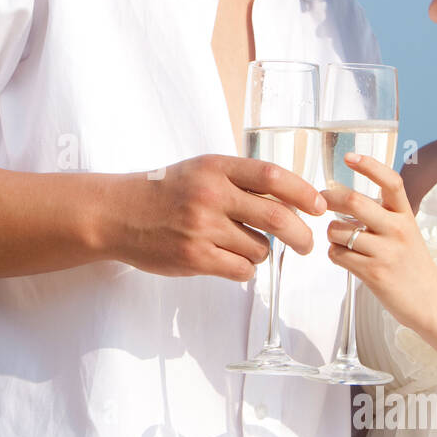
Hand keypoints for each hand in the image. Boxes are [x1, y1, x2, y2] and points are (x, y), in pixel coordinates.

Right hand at [104, 154, 327, 281]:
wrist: (117, 214)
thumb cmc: (164, 192)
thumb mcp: (201, 170)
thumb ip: (239, 179)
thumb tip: (290, 197)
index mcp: (216, 167)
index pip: (272, 175)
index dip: (303, 192)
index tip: (319, 206)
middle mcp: (210, 195)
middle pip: (276, 216)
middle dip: (301, 234)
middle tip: (307, 244)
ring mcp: (202, 227)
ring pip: (259, 247)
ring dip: (261, 252)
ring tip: (243, 247)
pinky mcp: (194, 257)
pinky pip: (241, 269)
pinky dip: (245, 269)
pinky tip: (233, 262)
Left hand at [321, 152, 436, 333]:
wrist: (431, 303)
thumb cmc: (412, 266)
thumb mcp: (405, 232)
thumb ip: (381, 215)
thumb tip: (344, 198)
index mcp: (405, 215)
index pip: (390, 181)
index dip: (369, 165)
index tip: (349, 157)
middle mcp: (397, 229)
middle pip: (353, 201)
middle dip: (329, 199)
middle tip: (320, 202)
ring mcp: (386, 252)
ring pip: (337, 230)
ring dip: (330, 234)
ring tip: (341, 241)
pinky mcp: (374, 273)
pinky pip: (337, 254)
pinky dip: (334, 254)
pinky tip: (347, 259)